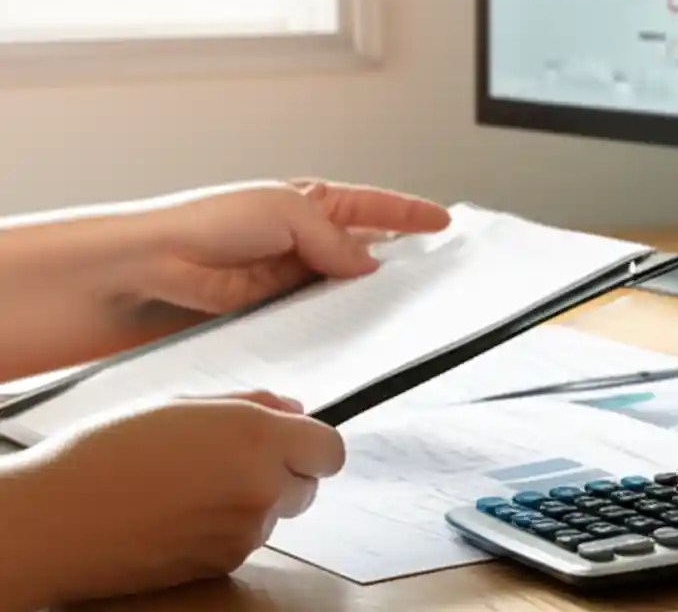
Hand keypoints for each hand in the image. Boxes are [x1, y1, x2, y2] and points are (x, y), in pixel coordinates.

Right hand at [8, 390, 343, 606]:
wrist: (56, 519)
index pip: (330, 449)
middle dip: (282, 473)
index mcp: (256, 437)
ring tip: (189, 487)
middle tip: (229, 461)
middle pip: (308, 485)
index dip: (312, 445)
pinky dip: (225, 529)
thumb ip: (251, 404)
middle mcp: (261, 486)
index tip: (294, 443)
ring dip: (250, 502)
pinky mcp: (224, 564)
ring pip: (274, 514)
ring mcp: (245, 531)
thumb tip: (296, 409)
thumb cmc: (108, 452)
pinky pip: (245, 540)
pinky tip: (179, 515)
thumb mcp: (182, 405)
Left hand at [139, 179, 450, 314]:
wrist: (152, 269)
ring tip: (401, 309)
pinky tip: (355, 332)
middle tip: (434, 277)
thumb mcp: (286, 211)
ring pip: (347, 291)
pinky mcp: (279, 315)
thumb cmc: (205, 223)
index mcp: (310, 204)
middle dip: (399, 262)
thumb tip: (368, 264)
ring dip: (368, 299)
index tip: (444, 223)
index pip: (373, 207)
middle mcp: (305, 241)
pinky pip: (321, 320)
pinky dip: (339, 324)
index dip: (410, 215)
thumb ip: (334, 237)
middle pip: (367, 252)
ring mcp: (294, 280)